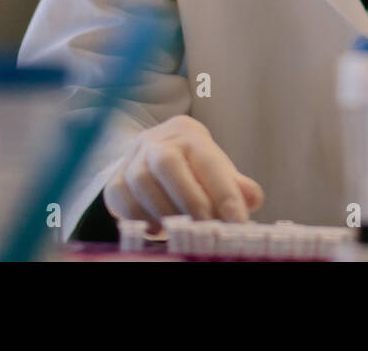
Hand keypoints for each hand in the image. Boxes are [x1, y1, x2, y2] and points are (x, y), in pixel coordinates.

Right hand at [103, 115, 264, 231]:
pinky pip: (122, 199)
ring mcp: (131, 159)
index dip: (224, 192)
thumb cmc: (192, 170)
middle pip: (167, 164)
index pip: (207, 159)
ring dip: (166, 212)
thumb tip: (252, 198)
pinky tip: (158, 229)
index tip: (237, 222)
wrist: (152, 161)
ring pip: (141, 182)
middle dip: (191, 201)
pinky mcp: (115, 181)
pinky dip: (141, 218)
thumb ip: (236, 186)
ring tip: (183, 232)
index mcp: (187, 134)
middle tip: (208, 229)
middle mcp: (156, 140)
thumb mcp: (218, 173)